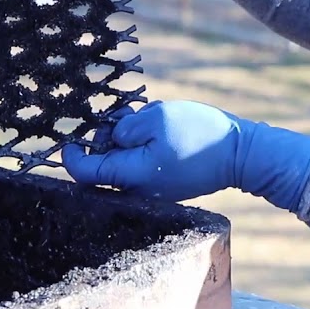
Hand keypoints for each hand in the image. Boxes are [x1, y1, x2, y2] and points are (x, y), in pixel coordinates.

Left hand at [62, 100, 309, 210]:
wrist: (240, 154)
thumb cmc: (200, 134)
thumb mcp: (158, 118)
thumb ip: (126, 127)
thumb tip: (112, 136)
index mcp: (131, 175)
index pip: (86, 172)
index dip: (72, 156)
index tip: (69, 139)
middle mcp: (138, 190)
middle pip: (103, 166)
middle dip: (107, 139)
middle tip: (126, 117)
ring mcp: (152, 191)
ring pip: (122, 164)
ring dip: (127, 140)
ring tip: (149, 121)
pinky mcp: (164, 185)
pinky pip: (140, 167)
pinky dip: (141, 148)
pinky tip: (161, 133)